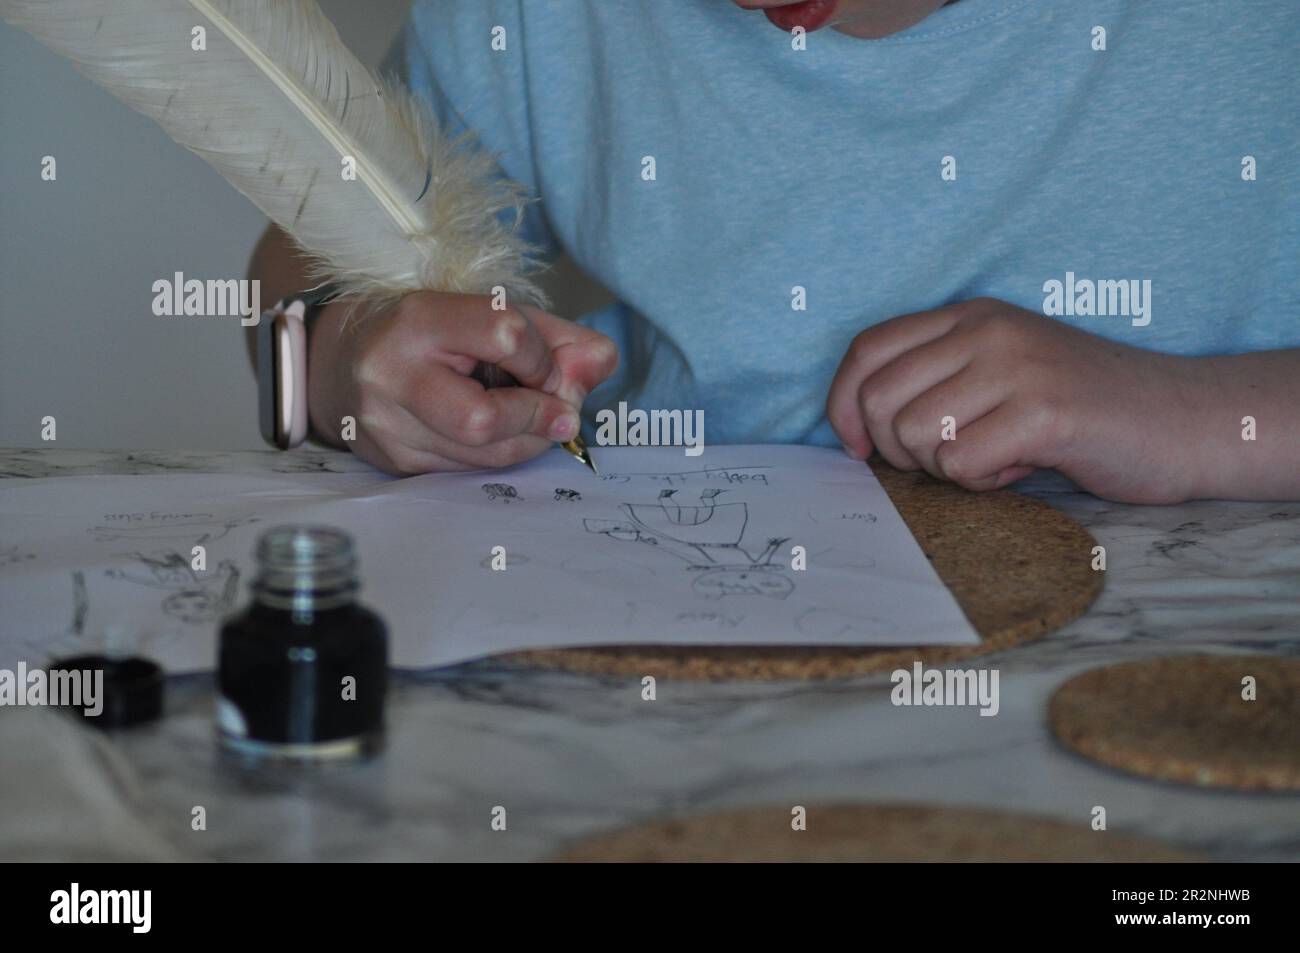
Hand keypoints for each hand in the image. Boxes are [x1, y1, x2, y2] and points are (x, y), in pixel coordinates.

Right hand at [308, 291, 617, 473]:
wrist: (337, 363)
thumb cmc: (429, 333)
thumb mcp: (486, 315)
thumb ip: (555, 337)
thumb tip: (604, 361)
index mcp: (419, 320)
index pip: (503, 335)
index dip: (541, 356)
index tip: (543, 363)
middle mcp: (393, 375)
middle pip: (485, 418)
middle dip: (537, 417)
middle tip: (560, 410)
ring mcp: (388, 427)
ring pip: (484, 455)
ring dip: (529, 441)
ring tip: (534, 418)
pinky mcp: (395, 462)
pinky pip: (469, 471)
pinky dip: (500, 455)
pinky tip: (497, 433)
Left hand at [826, 298, 1214, 503]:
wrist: (1184, 420)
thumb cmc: (1081, 410)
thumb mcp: (1000, 373)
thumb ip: (936, 382)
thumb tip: (854, 429)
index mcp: (970, 315)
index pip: (866, 350)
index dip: (842, 405)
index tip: (858, 449)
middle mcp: (988, 329)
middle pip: (877, 401)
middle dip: (897, 450)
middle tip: (950, 459)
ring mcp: (1016, 365)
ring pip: (914, 435)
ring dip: (946, 467)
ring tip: (997, 456)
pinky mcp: (1045, 411)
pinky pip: (960, 464)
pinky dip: (984, 482)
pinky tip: (1024, 466)